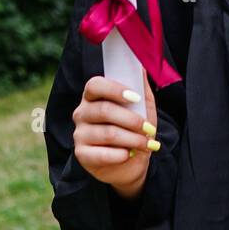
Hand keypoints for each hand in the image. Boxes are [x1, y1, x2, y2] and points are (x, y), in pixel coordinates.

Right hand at [72, 75, 159, 201]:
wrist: (131, 163)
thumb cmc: (134, 129)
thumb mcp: (142, 107)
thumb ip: (140, 87)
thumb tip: (142, 66)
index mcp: (93, 96)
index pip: (95, 85)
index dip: (115, 90)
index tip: (135, 98)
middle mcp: (82, 112)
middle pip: (104, 110)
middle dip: (132, 120)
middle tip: (149, 128)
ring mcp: (79, 134)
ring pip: (107, 133)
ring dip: (132, 139)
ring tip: (146, 143)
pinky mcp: (81, 154)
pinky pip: (102, 154)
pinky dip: (121, 155)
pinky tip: (129, 154)